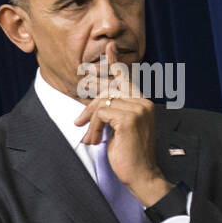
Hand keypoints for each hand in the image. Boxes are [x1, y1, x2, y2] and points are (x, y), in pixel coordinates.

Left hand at [73, 40, 166, 203]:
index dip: (116, 64)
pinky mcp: (129, 118)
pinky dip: (94, 127)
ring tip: (91, 138)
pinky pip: (101, 114)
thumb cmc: (128, 154)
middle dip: (89, 106)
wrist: (140, 174)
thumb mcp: (118, 129)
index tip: (109, 48)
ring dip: (90, 122)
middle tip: (79, 123)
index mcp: (142, 103)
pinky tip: (96, 140)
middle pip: (108, 90)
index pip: (126, 79)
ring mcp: (138, 109)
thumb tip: (94, 106)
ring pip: (102, 103)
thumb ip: (111, 114)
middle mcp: (142, 103)